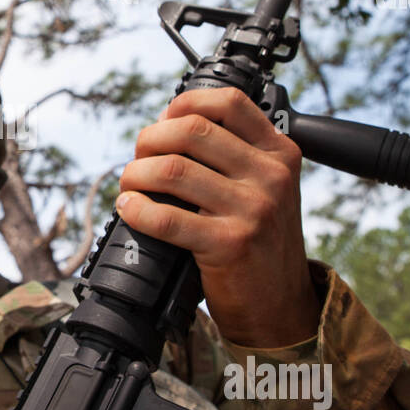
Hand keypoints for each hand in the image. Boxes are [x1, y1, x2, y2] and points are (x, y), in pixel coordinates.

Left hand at [115, 87, 321, 349]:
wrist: (280, 306)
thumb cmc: (261, 244)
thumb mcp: (266, 189)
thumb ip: (234, 157)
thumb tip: (167, 126)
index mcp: (280, 153)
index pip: (229, 103)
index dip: (185, 104)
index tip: (162, 120)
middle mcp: (271, 175)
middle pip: (192, 130)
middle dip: (150, 140)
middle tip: (138, 159)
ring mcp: (253, 209)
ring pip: (172, 170)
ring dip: (136, 175)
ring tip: (129, 186)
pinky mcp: (230, 243)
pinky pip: (166, 217)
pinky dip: (136, 210)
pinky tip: (129, 210)